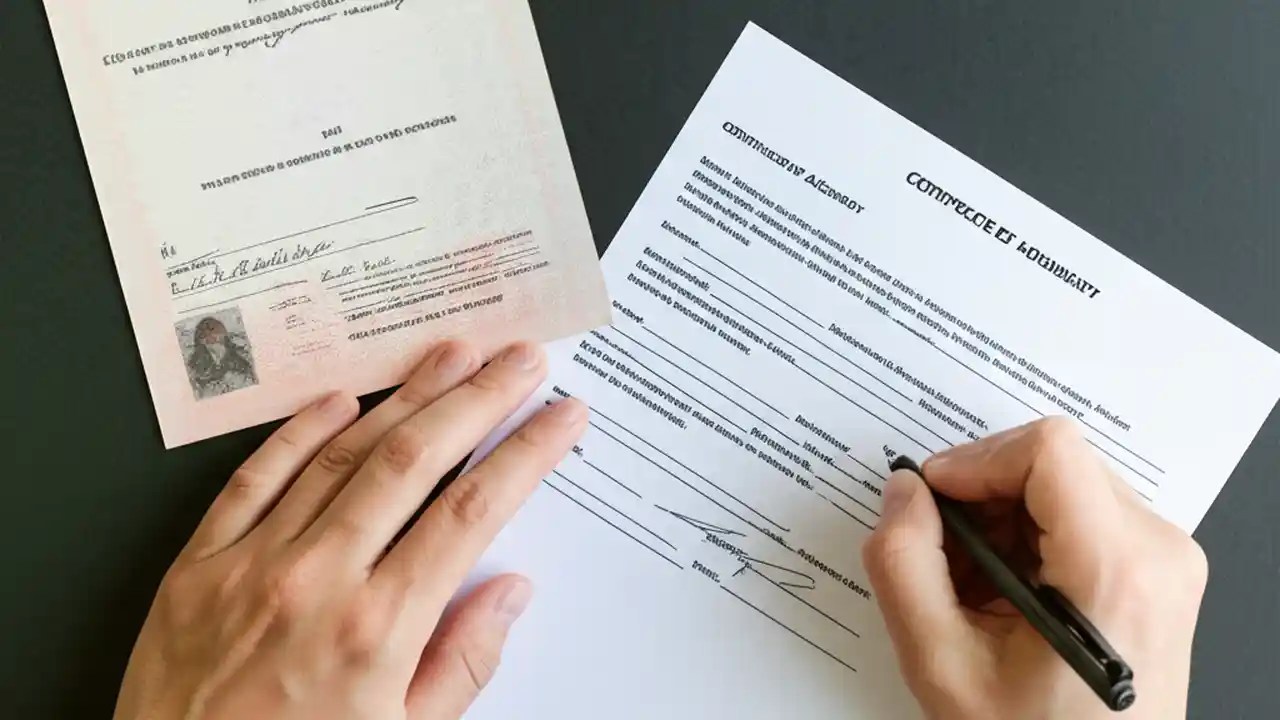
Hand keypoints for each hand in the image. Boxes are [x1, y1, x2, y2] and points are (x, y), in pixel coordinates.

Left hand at [115, 340, 585, 719]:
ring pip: (342, 456)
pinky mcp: (197, 567)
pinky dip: (296, 434)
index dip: (526, 453)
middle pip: (414, 461)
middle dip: (477, 399)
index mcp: (379, 629)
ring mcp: (251, 565)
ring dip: (404, 398)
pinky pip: (253, 479)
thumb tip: (507, 591)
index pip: (473, 513)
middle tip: (517, 359)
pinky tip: (336, 400)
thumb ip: (461, 664)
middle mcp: (318, 581)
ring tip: (449, 355)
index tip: (559, 416)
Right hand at [862, 418, 1207, 719]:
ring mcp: (1165, 560)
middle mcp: (1157, 552)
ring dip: (1001, 518)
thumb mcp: (943, 664)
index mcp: (1116, 569)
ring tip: (970, 585)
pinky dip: (1029, 535)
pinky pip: (1083, 512)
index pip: (1048, 449)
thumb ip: (905, 564)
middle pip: (1053, 463)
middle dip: (981, 496)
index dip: (975, 460)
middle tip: (941, 554)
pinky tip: (1003, 590)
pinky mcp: (1158, 570)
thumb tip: (903, 491)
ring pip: (1064, 483)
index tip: (931, 496)